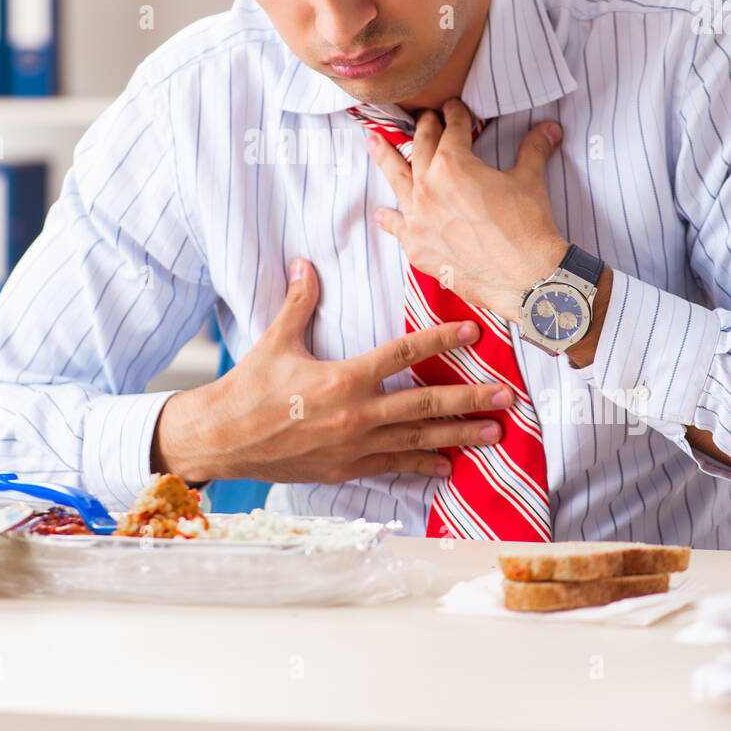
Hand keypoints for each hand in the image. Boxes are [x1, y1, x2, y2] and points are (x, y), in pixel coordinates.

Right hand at [153, 259, 514, 484]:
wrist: (223, 440)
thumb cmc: (249, 388)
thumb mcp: (276, 341)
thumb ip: (300, 302)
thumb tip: (306, 262)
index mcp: (344, 377)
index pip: (404, 354)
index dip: (442, 339)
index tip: (474, 331)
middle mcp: (356, 414)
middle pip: (426, 404)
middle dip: (471, 399)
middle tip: (508, 395)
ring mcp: (354, 446)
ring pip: (419, 440)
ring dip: (460, 435)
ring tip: (495, 432)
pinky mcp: (346, 468)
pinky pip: (393, 466)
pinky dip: (423, 465)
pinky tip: (448, 466)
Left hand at [365, 97, 568, 319]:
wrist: (526, 277)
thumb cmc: (528, 227)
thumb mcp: (529, 180)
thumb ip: (533, 150)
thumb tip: (549, 128)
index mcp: (453, 164)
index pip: (452, 131)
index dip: (456, 116)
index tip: (454, 108)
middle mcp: (427, 188)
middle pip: (421, 149)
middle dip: (424, 130)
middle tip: (424, 119)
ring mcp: (418, 218)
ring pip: (396, 180)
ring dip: (384, 158)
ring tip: (372, 142)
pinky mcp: (417, 247)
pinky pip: (397, 227)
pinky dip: (389, 219)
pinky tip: (380, 213)